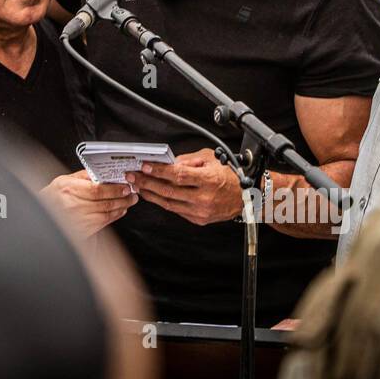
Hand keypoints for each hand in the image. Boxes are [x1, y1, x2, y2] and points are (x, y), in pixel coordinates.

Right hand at [40, 170, 137, 237]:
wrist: (42, 215)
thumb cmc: (53, 197)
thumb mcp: (64, 180)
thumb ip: (83, 176)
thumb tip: (102, 173)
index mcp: (69, 189)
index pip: (97, 190)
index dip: (114, 189)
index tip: (125, 186)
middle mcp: (73, 205)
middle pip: (105, 202)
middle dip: (123, 198)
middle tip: (132, 194)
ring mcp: (78, 219)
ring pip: (106, 213)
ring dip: (121, 207)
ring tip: (129, 201)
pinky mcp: (82, 230)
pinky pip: (103, 223)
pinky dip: (114, 216)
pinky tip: (120, 210)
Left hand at [125, 148, 243, 225]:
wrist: (246, 197)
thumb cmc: (230, 175)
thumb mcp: (210, 159)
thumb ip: (188, 160)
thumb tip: (168, 162)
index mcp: (208, 180)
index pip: (178, 176)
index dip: (159, 172)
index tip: (145, 166)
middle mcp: (204, 198)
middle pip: (169, 191)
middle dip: (147, 183)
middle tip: (132, 176)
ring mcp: (201, 211)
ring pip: (169, 203)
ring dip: (150, 194)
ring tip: (138, 185)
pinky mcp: (198, 220)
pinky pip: (176, 210)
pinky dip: (163, 202)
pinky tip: (153, 195)